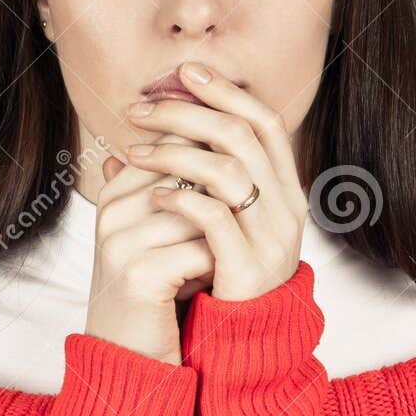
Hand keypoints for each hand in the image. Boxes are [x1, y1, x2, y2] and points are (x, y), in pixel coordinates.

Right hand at [83, 135, 214, 364]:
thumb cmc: (154, 293)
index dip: (213, 170)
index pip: (177, 148)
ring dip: (222, 238)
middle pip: (192, 175)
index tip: (224, 205)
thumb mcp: (159, 237)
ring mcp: (123, 241)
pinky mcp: (141, 274)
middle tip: (223, 238)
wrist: (128, 357)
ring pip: (202, 211)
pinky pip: (204, 250)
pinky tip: (207, 285)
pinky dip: (216, 267)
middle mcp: (113, 211)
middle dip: (220, 204)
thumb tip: (206, 140)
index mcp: (115, 194)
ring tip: (213, 264)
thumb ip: (174, 192)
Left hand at [123, 61, 307, 301]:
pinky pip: (215, 218)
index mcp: (285, 191)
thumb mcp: (215, 225)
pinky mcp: (248, 268)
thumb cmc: (224, 278)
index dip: (227, 91)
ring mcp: (271, 238)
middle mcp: (286, 209)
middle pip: (241, 136)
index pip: (264, 122)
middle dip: (188, 113)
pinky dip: (181, 199)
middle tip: (140, 109)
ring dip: (176, 153)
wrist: (244, 344)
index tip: (185, 71)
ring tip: (136, 152)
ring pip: (228, 169)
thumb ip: (188, 183)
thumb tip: (129, 147)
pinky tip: (153, 194)